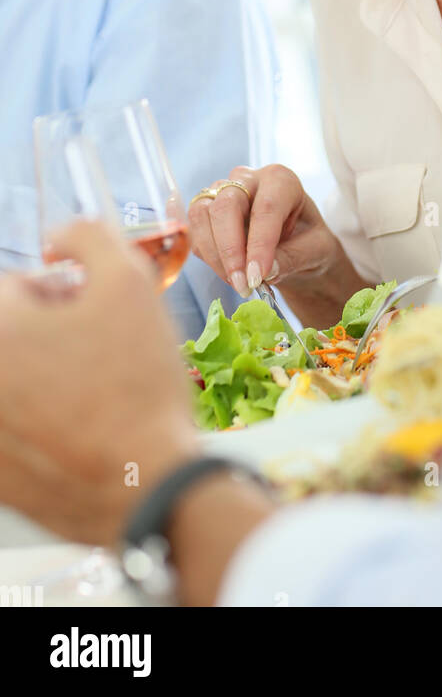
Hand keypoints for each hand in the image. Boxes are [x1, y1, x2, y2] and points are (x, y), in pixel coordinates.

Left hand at [0, 222, 198, 544]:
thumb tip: (61, 238)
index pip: (15, 286)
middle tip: (98, 350)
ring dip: (46, 377)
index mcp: (2, 329)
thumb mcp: (129, 284)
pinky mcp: (1, 476)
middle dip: (50, 333)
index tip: (92, 312)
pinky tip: (82, 430)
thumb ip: (89, 238)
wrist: (148, 482)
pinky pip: (20, 428)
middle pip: (13, 334)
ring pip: (19, 381)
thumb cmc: (138, 385)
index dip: (62, 290)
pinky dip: (43, 424)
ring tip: (94, 392)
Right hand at [188, 164, 365, 323]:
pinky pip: (195, 232)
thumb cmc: (307, 241)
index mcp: (282, 180)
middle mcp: (248, 179)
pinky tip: (229, 274)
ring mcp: (222, 191)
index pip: (266, 207)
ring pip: (202, 214)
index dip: (260, 244)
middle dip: (231, 249)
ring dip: (215, 255)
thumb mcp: (316, 250)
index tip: (257, 277)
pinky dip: (208, 257)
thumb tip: (266, 271)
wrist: (295, 244)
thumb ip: (293, 258)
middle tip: (242, 284)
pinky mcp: (205, 210)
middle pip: (227, 205)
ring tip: (236, 283)